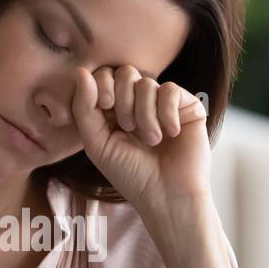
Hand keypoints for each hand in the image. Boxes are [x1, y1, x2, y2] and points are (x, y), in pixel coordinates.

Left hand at [70, 65, 211, 216]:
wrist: (167, 196)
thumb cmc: (131, 175)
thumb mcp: (97, 144)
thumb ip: (84, 108)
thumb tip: (81, 71)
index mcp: (115, 110)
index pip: (104, 76)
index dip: (101, 84)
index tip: (104, 106)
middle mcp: (140, 103)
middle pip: (125, 72)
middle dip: (122, 99)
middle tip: (128, 127)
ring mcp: (164, 104)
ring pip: (147, 83)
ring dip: (144, 114)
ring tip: (151, 140)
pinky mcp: (187, 106)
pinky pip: (171, 90)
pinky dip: (166, 112)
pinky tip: (170, 133)